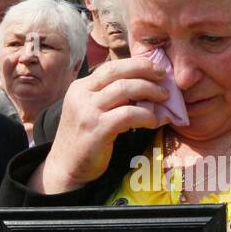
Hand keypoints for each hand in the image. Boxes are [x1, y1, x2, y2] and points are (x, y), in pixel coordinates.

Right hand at [36, 56, 169, 192]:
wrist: (66, 167)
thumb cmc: (85, 139)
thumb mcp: (91, 111)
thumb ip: (109, 96)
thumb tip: (143, 85)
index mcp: (80, 87)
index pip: (111, 66)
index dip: (136, 64)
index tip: (155, 69)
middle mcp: (82, 95)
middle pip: (118, 71)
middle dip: (145, 69)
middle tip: (164, 77)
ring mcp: (88, 111)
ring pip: (124, 89)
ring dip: (149, 90)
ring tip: (164, 98)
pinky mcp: (97, 129)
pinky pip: (128, 114)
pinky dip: (145, 114)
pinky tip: (153, 120)